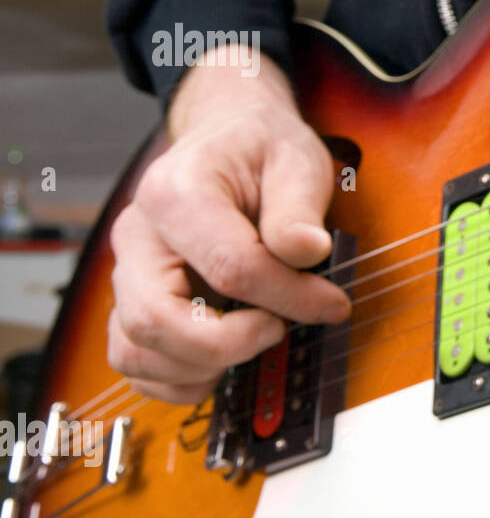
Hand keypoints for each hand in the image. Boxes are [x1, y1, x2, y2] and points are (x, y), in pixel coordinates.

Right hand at [107, 46, 349, 403]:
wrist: (230, 140)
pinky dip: (178, 378)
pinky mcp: (135, 300)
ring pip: (134, 350)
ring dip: (200, 366)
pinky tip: (226, 360)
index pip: (229, 267)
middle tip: (279, 330)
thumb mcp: (297, 161)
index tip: (331, 304)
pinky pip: (136, 361)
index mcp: (175, 193)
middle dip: (228, 344)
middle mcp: (137, 236)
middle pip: (155, 319)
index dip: (288, 297)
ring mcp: (129, 273)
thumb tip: (306, 251)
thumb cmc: (261, 150)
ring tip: (255, 342)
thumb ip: (298, 207)